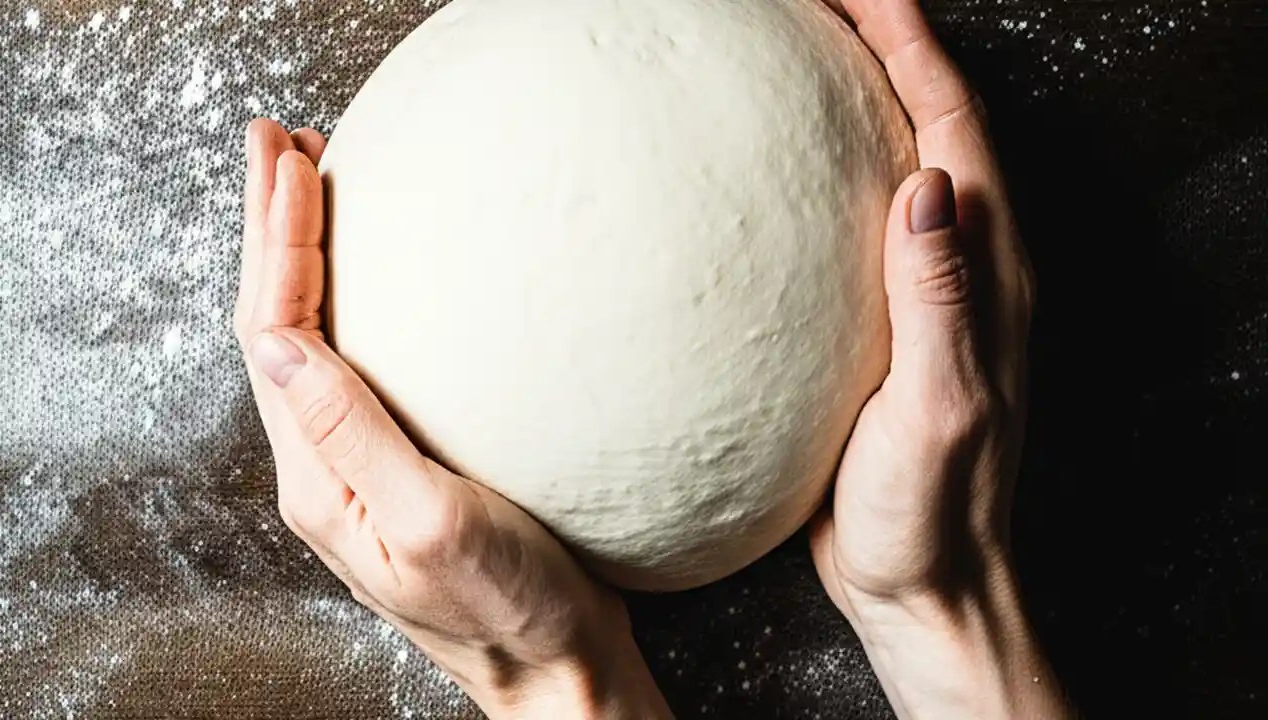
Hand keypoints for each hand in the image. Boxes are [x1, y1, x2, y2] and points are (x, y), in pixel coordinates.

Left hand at [233, 119, 671, 719]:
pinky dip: (350, 300)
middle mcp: (322, 469)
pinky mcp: (402, 464)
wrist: (554, 667)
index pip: (276, 334)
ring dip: (302, 260)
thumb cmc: (510, 609)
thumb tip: (274, 342)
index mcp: (317, 480)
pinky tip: (377, 274)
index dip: (279, 244)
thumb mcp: (433, 522)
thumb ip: (351, 436)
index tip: (292, 163)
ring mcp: (360, 467)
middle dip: (271, 232)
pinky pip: (354, 363)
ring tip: (309, 188)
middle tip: (280, 145)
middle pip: (276, 326)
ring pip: (310, 340)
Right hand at [810, 1, 1072, 717]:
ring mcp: (920, 293)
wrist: (920, 579)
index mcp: (987, 272)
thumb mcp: (940, 411)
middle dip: (884, 45)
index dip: (910, 46)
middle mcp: (962, 267)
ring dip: (856, 96)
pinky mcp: (877, 323)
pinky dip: (820, 172)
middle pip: (931, 122)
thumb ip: (942, 302)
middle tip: (819, 1)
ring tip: (799, 53)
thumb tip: (926, 186)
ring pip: (894, 161)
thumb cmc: (930, 510)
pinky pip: (851, 221)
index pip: (954, 127)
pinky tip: (770, 173)